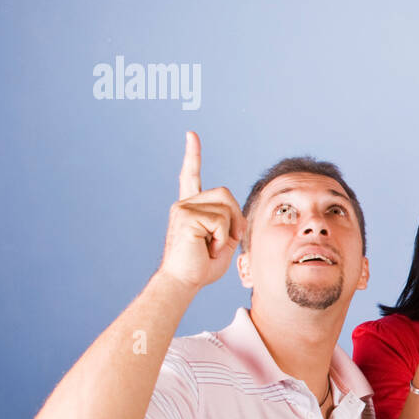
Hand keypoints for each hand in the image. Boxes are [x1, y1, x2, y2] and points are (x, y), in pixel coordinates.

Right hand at [158, 131, 245, 289]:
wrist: (183, 282)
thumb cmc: (202, 267)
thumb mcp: (223, 240)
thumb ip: (229, 221)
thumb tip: (236, 214)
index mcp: (191, 208)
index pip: (191, 176)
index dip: (192, 155)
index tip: (191, 135)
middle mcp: (184, 204)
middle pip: (225, 193)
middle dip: (234, 218)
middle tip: (222, 241)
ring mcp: (183, 208)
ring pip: (226, 207)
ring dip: (228, 231)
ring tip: (211, 247)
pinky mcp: (185, 216)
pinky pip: (221, 221)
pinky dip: (221, 238)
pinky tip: (206, 248)